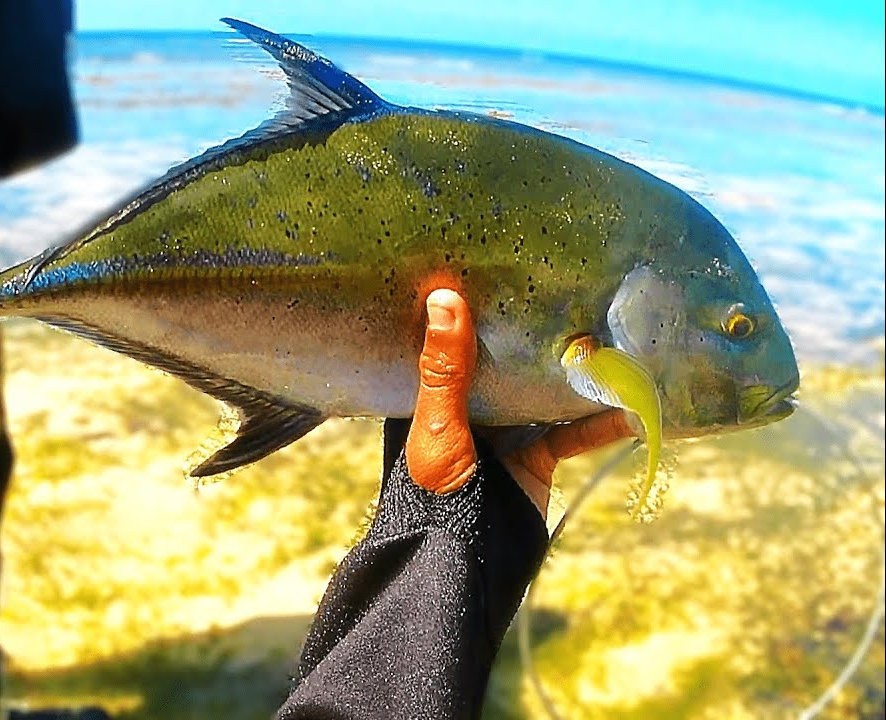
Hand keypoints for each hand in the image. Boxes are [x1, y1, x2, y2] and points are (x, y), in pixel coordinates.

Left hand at [406, 289, 633, 516]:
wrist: (462, 566)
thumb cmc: (434, 496)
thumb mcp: (436, 429)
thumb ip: (444, 371)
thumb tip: (445, 297)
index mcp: (428, 400)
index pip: (444, 345)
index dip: (464, 311)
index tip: (491, 268)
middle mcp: (464, 411)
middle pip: (500, 362)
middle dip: (527, 334)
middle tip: (563, 287)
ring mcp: (501, 433)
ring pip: (540, 391)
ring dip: (570, 372)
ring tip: (605, 335)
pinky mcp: (534, 458)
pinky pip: (570, 431)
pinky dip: (599, 420)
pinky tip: (630, 404)